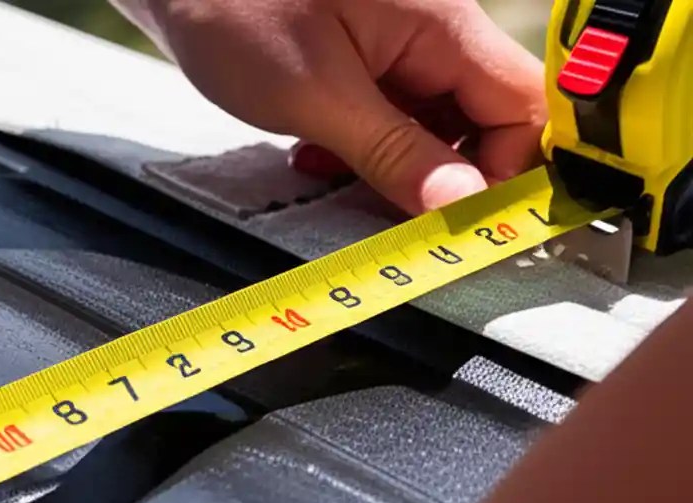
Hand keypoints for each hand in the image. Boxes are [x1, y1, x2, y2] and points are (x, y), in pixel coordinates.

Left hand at [114, 0, 545, 214]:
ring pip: (432, 122)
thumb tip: (462, 207)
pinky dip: (361, 144)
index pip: (523, 107)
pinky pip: (389, 112)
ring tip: (334, 172)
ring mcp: (396, 42)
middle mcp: (432, 29)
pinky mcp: (359, 55)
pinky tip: (315, 152)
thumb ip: (395, 153)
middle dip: (442, 175)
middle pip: (482, 119)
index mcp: (442, 24)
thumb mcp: (316, 96)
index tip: (468, 227)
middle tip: (393, 215)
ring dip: (394, 164)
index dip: (506, 172)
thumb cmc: (233, 7)